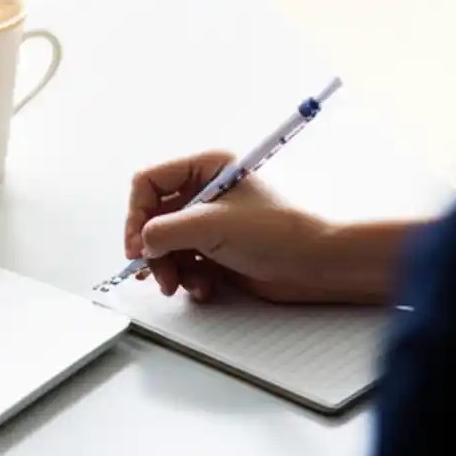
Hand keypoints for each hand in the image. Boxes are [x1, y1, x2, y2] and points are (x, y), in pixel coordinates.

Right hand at [125, 150, 349, 303]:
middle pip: (154, 218)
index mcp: (207, 167)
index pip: (149, 183)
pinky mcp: (217, 249)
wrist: (318, 265)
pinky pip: (184, 262)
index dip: (137, 214)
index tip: (137, 244)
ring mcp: (211, 222)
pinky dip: (187, 278)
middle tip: (153, 271)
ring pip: (166, 244)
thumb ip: (165, 231)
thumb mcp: (211, 226)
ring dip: (169, 268)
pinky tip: (203, 287)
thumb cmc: (279, 233)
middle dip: (153, 249)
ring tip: (180, 284)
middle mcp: (206, 191)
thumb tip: (142, 243)